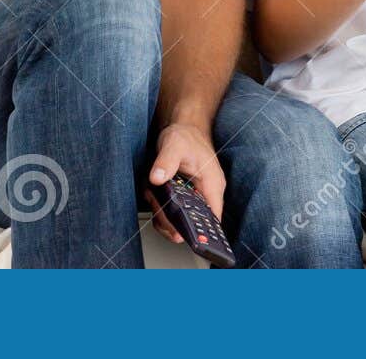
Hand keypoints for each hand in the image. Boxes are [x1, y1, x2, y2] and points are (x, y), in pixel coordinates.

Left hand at [142, 121, 226, 244]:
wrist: (182, 128)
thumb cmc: (185, 136)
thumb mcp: (174, 145)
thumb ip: (167, 161)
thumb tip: (157, 178)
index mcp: (212, 184)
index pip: (212, 216)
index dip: (203, 231)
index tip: (187, 237)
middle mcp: (204, 193)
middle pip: (193, 222)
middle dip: (174, 222)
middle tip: (161, 218)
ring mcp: (192, 196)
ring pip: (179, 218)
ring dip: (163, 214)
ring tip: (153, 198)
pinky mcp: (181, 196)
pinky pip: (171, 211)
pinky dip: (158, 208)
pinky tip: (152, 195)